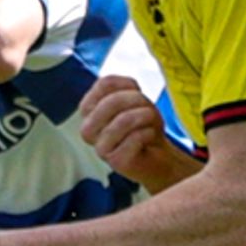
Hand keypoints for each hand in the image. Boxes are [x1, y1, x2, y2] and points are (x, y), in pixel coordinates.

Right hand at [74, 71, 193, 190]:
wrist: (157, 156)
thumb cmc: (143, 125)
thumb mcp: (136, 100)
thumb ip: (126, 88)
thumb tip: (129, 87)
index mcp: (88, 110)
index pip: (104, 84)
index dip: (126, 84)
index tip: (138, 92)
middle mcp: (88, 130)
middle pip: (111, 102)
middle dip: (137, 100)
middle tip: (148, 109)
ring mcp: (99, 148)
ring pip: (123, 120)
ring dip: (145, 116)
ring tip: (151, 122)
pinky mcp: (115, 161)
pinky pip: (134, 138)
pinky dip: (149, 133)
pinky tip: (149, 137)